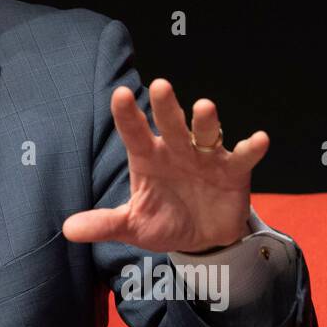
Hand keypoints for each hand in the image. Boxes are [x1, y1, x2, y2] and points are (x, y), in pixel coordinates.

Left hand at [62, 78, 268, 253]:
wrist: (203, 240)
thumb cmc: (165, 221)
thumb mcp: (133, 226)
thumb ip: (104, 224)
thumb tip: (68, 229)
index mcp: (148, 158)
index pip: (134, 133)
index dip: (127, 115)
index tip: (118, 95)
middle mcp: (176, 150)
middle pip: (170, 124)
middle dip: (165, 106)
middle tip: (159, 86)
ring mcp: (206, 157)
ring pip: (205, 133)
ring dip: (206, 121)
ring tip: (204, 107)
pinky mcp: (233, 170)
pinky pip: (243, 157)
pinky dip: (251, 148)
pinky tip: (258, 140)